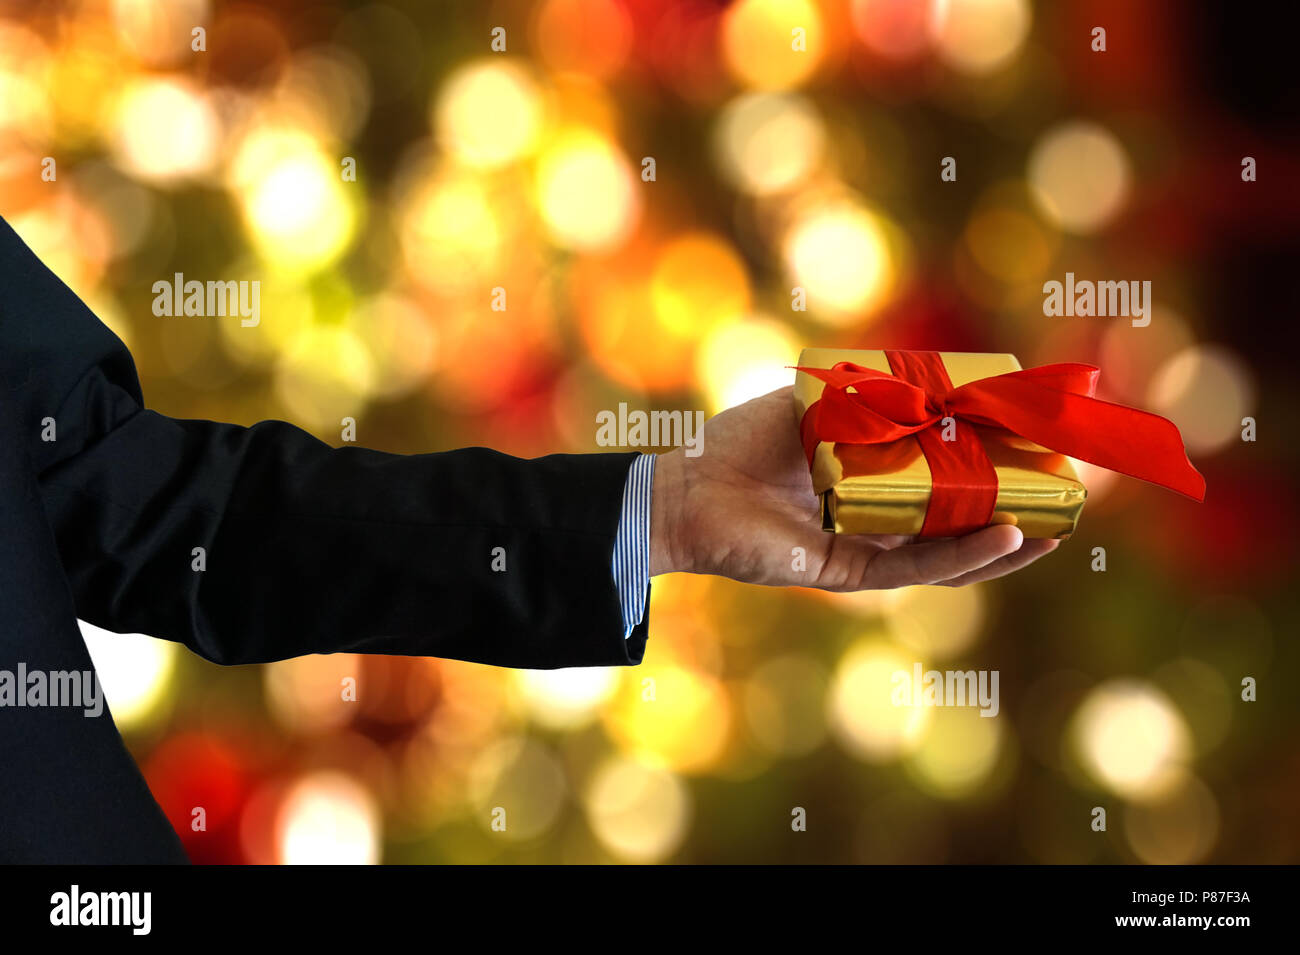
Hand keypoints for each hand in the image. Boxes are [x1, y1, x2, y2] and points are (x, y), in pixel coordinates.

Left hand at [649, 386, 1058, 588]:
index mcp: (872, 476)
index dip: (991, 464)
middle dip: (1014, 509)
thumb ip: (869, 390)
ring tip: (1054, 528)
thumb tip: (934, 376)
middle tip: (1064, 494)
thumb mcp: (815, 400)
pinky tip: (1004, 537)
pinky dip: (961, 557)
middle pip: (958, 520)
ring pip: (947, 555)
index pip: (946, 475)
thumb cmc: (742, 440)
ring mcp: (865, 548)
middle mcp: (875, 516)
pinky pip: (915, 568)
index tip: (1037, 445)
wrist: (687, 487)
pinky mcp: (848, 573)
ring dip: (1004, 543)